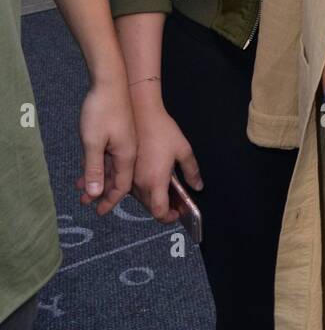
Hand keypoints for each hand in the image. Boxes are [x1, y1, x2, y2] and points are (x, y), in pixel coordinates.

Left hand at [73, 74, 136, 215]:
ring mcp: (125, 142)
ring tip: (81, 190)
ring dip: (97, 179)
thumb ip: (94, 169)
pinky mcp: (119, 134)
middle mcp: (129, 151)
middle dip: (102, 192)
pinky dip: (98, 165)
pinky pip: (109, 156)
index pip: (121, 186)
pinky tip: (85, 167)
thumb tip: (95, 194)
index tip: (99, 212)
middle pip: (117, 179)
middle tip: (86, 203)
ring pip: (111, 167)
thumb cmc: (102, 109)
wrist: (110, 80)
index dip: (110, 200)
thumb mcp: (93, 142)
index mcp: (127, 155)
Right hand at [121, 97, 203, 223]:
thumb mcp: (183, 149)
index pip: (159, 212)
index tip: (177, 213)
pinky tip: (146, 180)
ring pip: (137, 198)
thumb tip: (198, 186)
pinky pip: (127, 186)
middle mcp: (138, 183)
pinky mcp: (121, 168)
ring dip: (149, 199)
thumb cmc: (162, 129)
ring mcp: (128, 177)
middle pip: (148, 207)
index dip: (168, 217)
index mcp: (155, 181)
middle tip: (173, 203)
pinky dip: (137, 189)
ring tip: (162, 191)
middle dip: (161, 208)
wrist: (139, 112)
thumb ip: (191, 171)